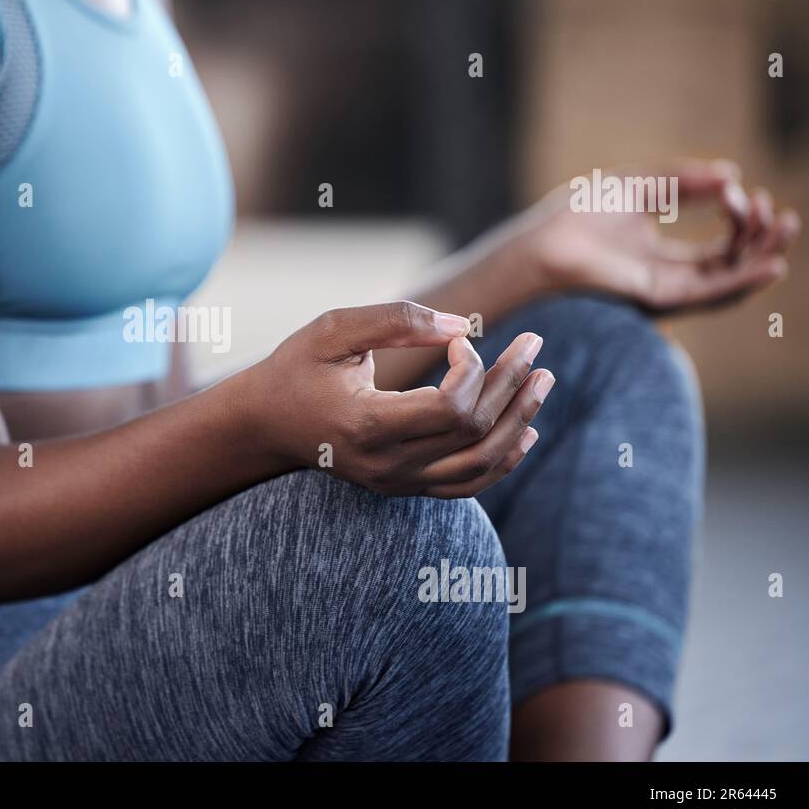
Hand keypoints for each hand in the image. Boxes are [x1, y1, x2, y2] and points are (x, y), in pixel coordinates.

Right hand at [248, 301, 554, 497]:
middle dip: (511, 382)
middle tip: (534, 342)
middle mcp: (386, 465)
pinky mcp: (404, 487)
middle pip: (475, 432)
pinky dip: (503, 460)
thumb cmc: (297, 368)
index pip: (451, 408)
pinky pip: (467, 486)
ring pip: (481, 464)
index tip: (459, 339)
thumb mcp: (334, 329)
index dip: (471, 367)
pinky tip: (527, 430)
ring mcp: (396, 483)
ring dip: (519, 419)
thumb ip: (395, 321)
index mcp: (367, 426)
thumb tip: (463, 326)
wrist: (265, 424)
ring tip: (543, 379)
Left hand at [519, 159, 798, 312]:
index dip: (740, 219)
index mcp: (661, 257)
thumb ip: (684, 180)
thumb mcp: (640, 185)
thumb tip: (731, 174)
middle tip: (778, 211)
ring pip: (728, 282)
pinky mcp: (658, 298)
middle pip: (731, 267)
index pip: (720, 247)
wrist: (547, 239)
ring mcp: (664, 291)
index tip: (737, 189)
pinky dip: (743, 281)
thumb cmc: (580, 212)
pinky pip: (710, 295)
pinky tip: (771, 263)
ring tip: (784, 225)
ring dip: (761, 255)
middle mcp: (667, 279)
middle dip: (761, 239)